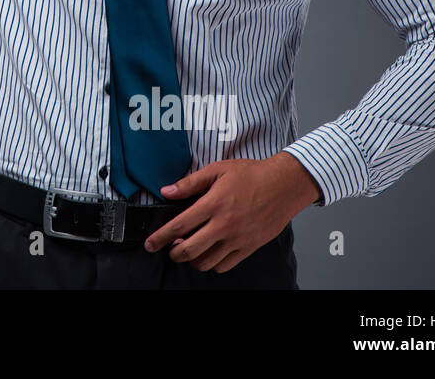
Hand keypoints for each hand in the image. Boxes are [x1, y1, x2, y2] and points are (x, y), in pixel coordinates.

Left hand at [142, 152, 321, 272]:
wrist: (284, 185)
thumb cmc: (252, 174)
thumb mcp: (217, 169)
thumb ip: (190, 183)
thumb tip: (166, 191)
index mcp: (213, 204)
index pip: (179, 226)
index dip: (160, 237)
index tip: (150, 243)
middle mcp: (224, 225)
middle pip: (189, 250)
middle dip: (173, 253)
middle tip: (169, 249)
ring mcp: (238, 239)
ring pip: (206, 262)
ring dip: (192, 260)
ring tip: (189, 250)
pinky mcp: (249, 247)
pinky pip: (225, 265)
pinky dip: (213, 264)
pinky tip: (209, 252)